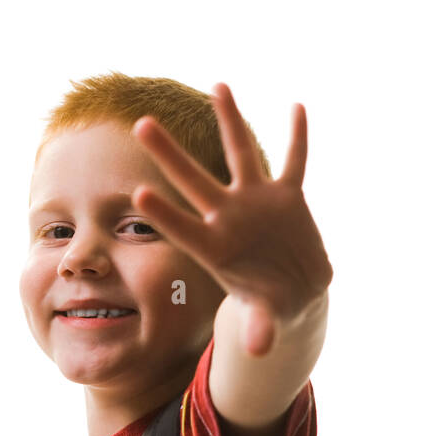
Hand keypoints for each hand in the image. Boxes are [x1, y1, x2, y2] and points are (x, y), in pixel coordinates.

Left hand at [131, 82, 332, 356]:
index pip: (183, 227)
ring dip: (230, 120)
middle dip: (169, 153)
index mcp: (216, 249)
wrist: (292, 293)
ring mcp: (256, 203)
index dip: (164, 214)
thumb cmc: (269, 306)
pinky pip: (294, 162)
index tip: (136, 194)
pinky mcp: (286, 197)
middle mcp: (229, 218)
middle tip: (140, 123)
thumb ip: (257, 327)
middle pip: (193, 180)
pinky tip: (297, 107)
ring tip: (218, 85)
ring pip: (239, 154)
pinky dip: (299, 137)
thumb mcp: (264, 317)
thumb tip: (258, 350)